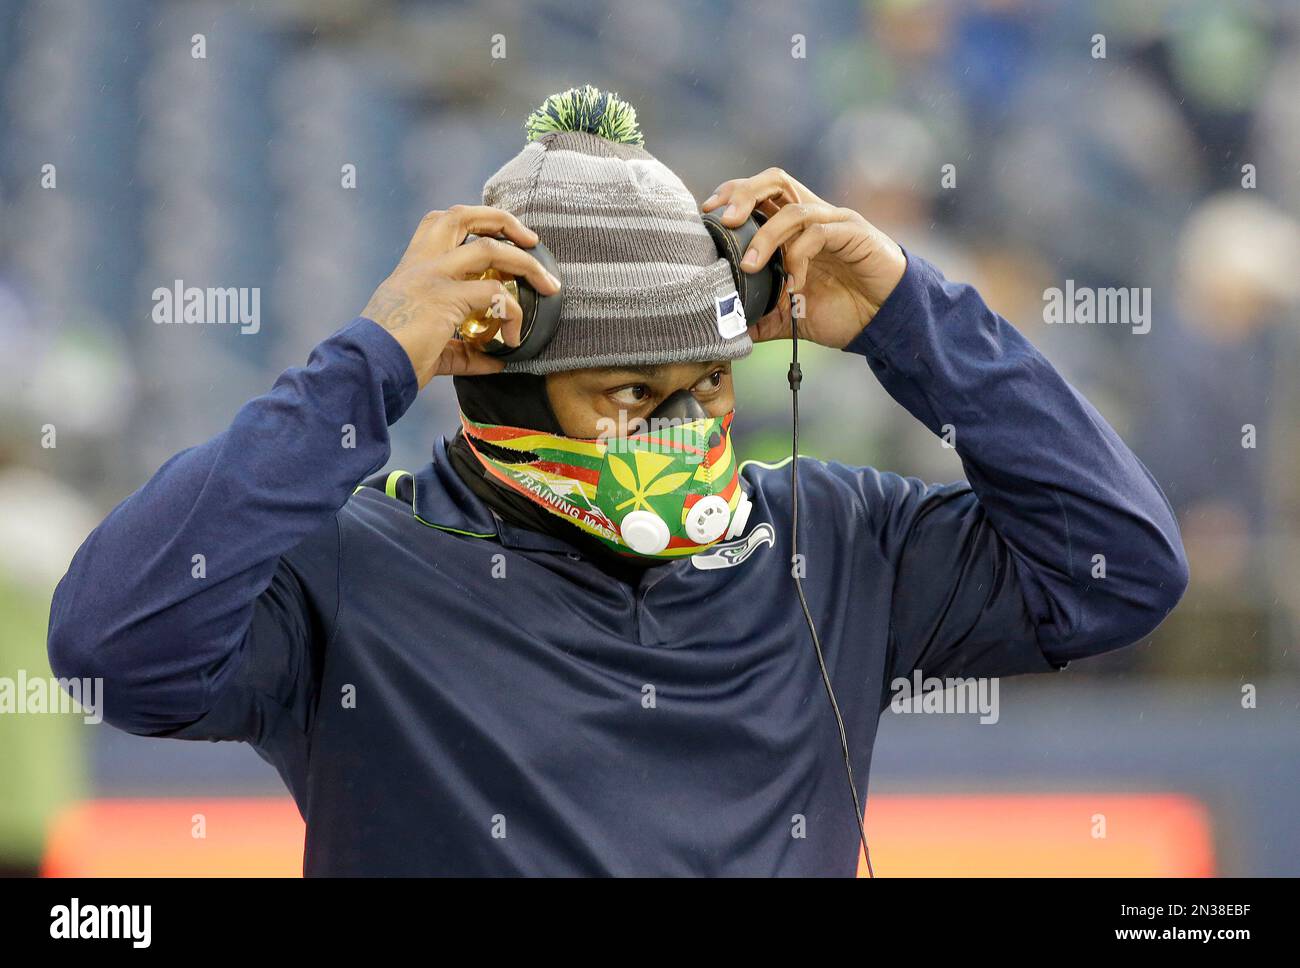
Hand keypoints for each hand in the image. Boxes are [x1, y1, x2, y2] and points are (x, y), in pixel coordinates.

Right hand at [361, 205, 560, 386]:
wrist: (364, 370)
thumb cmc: (390, 362)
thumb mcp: (430, 348)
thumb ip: (463, 350)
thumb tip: (495, 360)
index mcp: (411, 270)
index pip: (440, 224)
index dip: (474, 220)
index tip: (502, 237)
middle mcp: (421, 264)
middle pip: (463, 215)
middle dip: (503, 220)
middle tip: (531, 240)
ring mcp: (432, 277)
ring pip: (490, 248)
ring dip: (526, 265)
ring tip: (549, 285)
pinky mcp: (445, 298)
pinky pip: (495, 294)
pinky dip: (512, 313)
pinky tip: (512, 340)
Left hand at [701, 168, 905, 346]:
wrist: (886, 322)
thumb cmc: (842, 311)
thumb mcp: (789, 317)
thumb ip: (760, 317)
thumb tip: (725, 329)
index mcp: (795, 228)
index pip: (760, 192)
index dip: (732, 194)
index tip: (706, 214)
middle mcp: (813, 217)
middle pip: (775, 180)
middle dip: (744, 193)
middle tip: (724, 221)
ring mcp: (835, 222)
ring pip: (792, 208)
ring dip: (765, 236)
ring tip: (749, 266)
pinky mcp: (854, 234)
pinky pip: (818, 233)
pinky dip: (797, 256)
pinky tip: (794, 285)